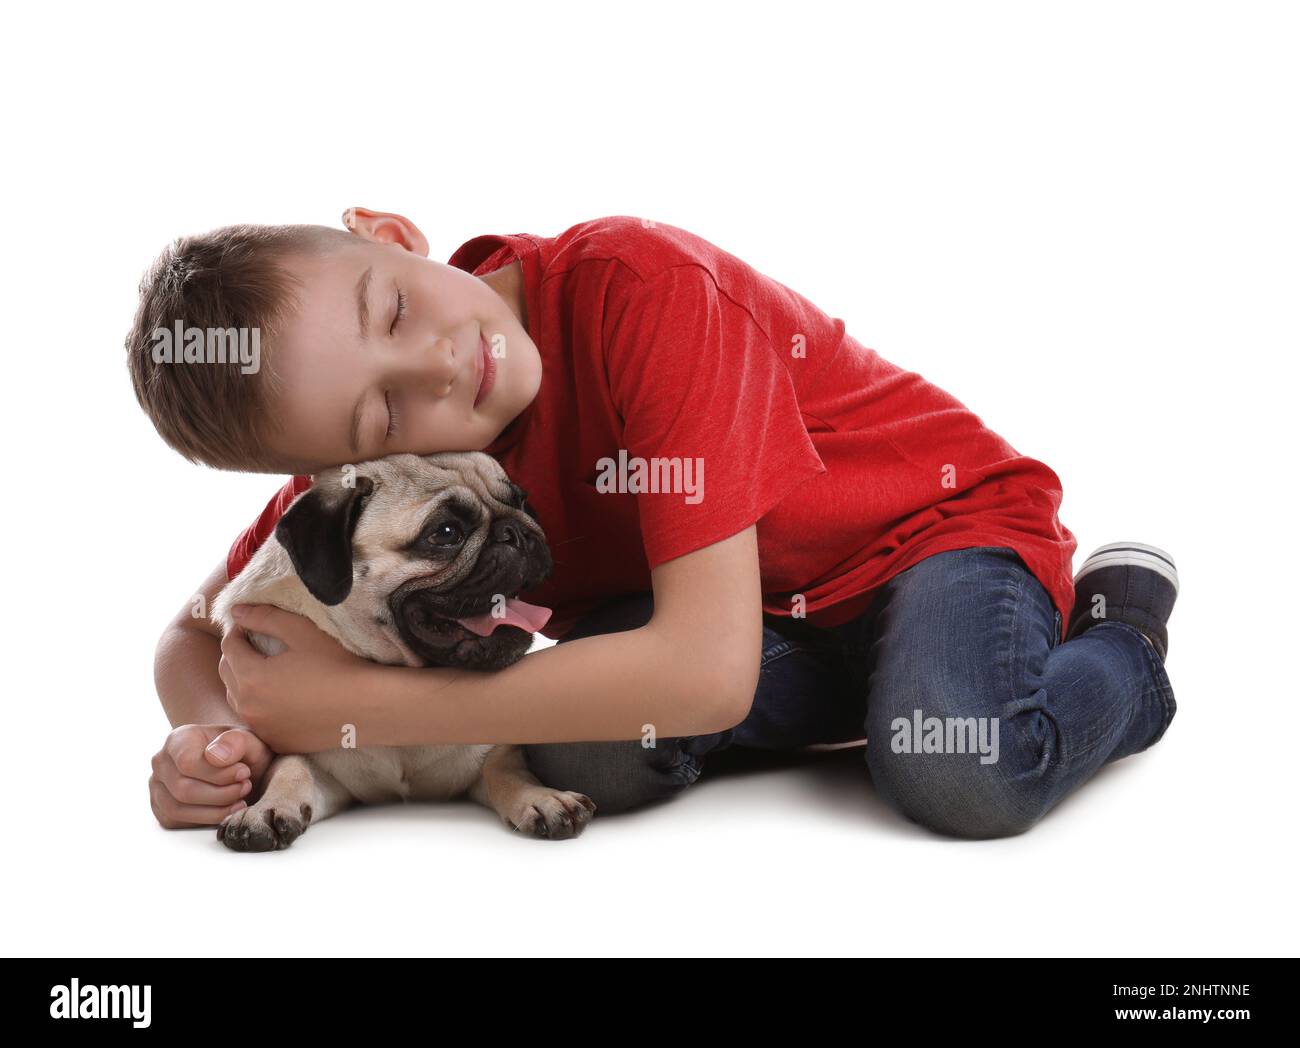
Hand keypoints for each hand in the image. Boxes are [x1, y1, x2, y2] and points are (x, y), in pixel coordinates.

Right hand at [149, 724, 272, 827]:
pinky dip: (207, 820)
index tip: (245, 772)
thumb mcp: (248, 740)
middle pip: (183, 789)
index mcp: (178, 739)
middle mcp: (161, 762)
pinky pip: (178, 821)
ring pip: (178, 809)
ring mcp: (157, 787)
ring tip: (240, 800)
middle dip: (221, 794)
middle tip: (246, 787)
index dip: (219, 774)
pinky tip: (228, 810)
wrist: (235, 764)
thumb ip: (236, 742)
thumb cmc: (239, 751)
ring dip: (216, 810)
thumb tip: (216, 756)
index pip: (187, 763)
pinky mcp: (162, 809)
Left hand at [218, 604, 369, 752]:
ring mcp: (263, 728)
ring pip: (238, 698)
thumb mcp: (302, 632)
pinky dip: (260, 706)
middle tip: (258, 643)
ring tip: (267, 669)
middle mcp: (249, 707)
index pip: (229, 646)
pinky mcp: (278, 742)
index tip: (252, 624)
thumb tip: (237, 612)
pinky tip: (281, 696)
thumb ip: (265, 618)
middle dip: (237, 654)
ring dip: (244, 681)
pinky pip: (257, 720)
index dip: (238, 630)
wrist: (369, 707)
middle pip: (227, 672)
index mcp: (252, 677)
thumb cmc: (338, 664)